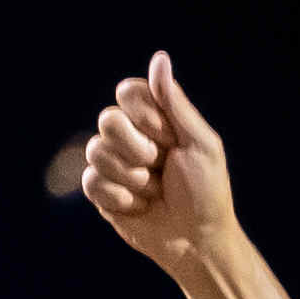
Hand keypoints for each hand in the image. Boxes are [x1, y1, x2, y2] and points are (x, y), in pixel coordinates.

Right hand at [84, 51, 235, 272]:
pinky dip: (122, 199)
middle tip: (162, 168)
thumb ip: (175, 103)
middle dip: (140, 150)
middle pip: (107, 120)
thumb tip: (159, 58)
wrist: (198, 241)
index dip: (146, 117)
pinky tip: (140, 208)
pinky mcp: (101, 191)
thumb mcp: (201, 143)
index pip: (127, 92)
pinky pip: (92, 182)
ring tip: (154, 192)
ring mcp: (111, 162)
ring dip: (134, 179)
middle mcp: (128, 135)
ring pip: (97, 152)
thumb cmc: (207, 191)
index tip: (170, 139)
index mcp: (152, 118)